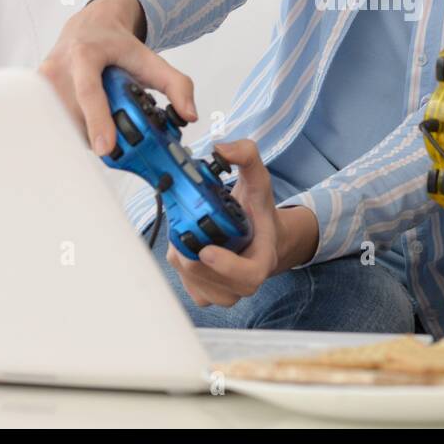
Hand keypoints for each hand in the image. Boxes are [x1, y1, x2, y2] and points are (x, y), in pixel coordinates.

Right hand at [38, 0, 196, 154]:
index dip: (97, 121)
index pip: (89, 92)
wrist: (90, 26)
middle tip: (120, 134)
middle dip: (100, 132)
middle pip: (78, 116)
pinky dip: (76, 127)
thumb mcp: (151, 60)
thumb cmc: (116, 45)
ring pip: (65, 124)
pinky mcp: (36, 94)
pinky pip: (55, 123)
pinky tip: (89, 119)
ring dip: (88, 131)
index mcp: (85, 54)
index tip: (106, 148)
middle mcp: (59, 67)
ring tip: (105, 118)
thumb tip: (189, 115)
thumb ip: (177, 86)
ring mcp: (44, 81)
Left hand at [167, 139, 280, 307]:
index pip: (248, 274)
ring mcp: (225, 293)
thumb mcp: (258, 179)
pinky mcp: (207, 295)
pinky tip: (189, 245)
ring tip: (191, 233)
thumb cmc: (259, 211)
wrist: (259, 236)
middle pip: (208, 276)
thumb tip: (220, 148)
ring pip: (192, 280)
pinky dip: (181, 263)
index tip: (207, 250)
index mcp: (262, 258)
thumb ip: (246, 156)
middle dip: (189, 250)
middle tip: (185, 226)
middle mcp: (244, 283)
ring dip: (183, 255)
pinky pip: (186, 285)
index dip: (226, 266)